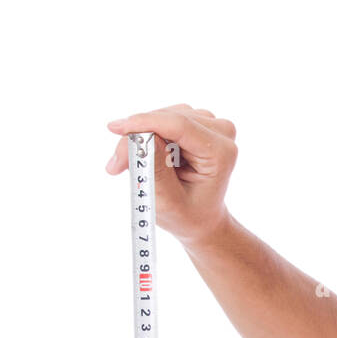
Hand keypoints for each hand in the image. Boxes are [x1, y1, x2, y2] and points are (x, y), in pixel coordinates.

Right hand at [104, 104, 236, 246]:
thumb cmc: (188, 215)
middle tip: (116, 166)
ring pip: (162, 117)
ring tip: (129, 166)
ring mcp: (210, 125)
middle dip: (136, 138)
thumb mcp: (168, 201)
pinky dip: (147, 135)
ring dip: (140, 138)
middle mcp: (220, 132)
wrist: (202, 219)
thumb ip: (156, 169)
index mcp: (221, 153)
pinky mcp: (197, 123)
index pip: (179, 125)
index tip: (114, 129)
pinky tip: (143, 157)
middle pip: (167, 120)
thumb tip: (141, 136)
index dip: (144, 124)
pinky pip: (163, 119)